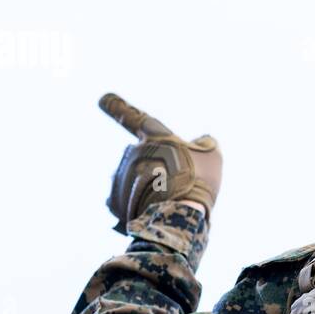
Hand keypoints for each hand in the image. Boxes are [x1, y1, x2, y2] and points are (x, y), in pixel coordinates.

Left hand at [99, 93, 222, 232]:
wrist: (180, 214)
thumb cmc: (199, 180)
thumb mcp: (212, 155)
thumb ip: (204, 144)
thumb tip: (201, 141)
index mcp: (155, 137)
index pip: (134, 117)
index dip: (118, 106)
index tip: (102, 98)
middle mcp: (133, 153)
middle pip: (145, 161)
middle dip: (158, 173)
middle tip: (178, 188)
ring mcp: (119, 176)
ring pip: (135, 181)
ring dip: (150, 190)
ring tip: (169, 203)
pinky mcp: (114, 200)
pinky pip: (126, 200)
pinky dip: (138, 206)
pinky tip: (154, 212)